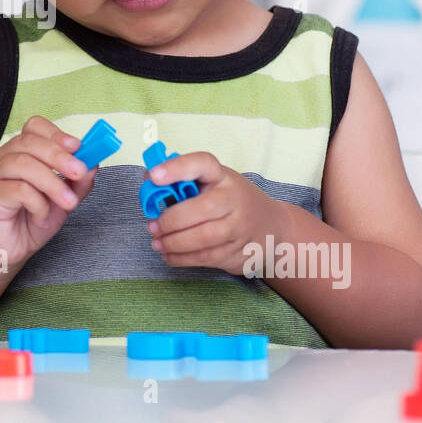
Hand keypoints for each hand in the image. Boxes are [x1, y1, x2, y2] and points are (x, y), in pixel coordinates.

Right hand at [0, 116, 98, 273]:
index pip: (35, 127)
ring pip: (23, 163)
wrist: (4, 252)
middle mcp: (4, 158)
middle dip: (59, 156)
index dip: (56, 134)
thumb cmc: (29, 222)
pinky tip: (42, 216)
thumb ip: (77, 182)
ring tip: (68, 202)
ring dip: (52, 182)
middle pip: (30, 142)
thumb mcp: (61, 202)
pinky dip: (37, 202)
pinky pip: (16, 190)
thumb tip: (93, 163)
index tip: (78, 147)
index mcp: (22, 152)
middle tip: (79, 172)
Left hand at [144, 151, 288, 275]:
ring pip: (202, 238)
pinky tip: (169, 255)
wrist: (273, 228)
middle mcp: (234, 199)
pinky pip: (205, 257)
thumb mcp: (214, 183)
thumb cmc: (232, 201)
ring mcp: (239, 228)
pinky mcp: (238, 252)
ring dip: (173, 243)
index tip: (154, 176)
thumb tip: (148, 178)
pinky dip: (181, 258)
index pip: (202, 164)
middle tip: (153, 226)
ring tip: (157, 242)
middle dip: (171, 220)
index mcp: (223, 176)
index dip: (177, 168)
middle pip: (201, 209)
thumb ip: (183, 181)